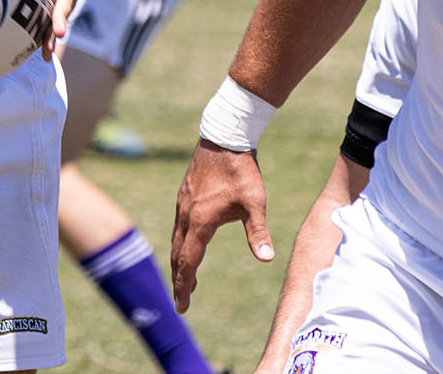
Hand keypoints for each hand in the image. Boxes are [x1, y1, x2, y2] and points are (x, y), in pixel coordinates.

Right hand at [170, 141, 272, 312]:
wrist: (224, 136)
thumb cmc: (241, 170)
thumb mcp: (254, 202)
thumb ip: (258, 231)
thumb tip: (267, 259)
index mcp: (200, 222)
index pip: (188, 262)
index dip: (184, 285)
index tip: (182, 306)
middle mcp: (186, 215)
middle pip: (177, 255)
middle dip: (179, 279)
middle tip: (181, 300)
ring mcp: (183, 204)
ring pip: (176, 240)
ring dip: (179, 261)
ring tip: (185, 277)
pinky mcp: (185, 195)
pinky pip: (178, 226)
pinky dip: (180, 243)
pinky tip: (188, 243)